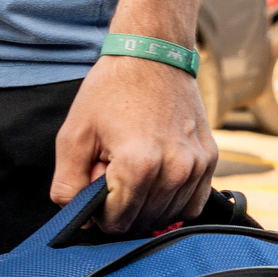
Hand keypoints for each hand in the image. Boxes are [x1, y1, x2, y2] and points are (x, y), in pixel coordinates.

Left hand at [52, 55, 218, 232]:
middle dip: (122, 204)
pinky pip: (193, 204)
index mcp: (138, 165)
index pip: (116, 223)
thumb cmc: (111, 91)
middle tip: (114, 169)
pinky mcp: (209, 160)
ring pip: (167, 216)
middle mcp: (174, 170)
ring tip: (136, 167)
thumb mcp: (73, 135)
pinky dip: (172, 201)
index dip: (99, 211)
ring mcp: (196, 166)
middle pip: (142, 222)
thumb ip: (68, 185)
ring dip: (146, 203)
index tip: (97, 182)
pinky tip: (158, 178)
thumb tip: (82, 220)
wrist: (153, 54)